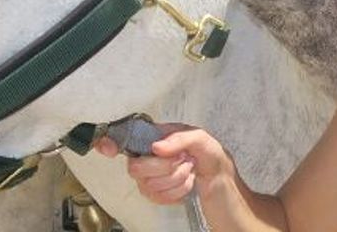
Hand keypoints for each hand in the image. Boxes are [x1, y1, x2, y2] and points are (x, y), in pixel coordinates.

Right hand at [95, 123, 231, 205]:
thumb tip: (155, 147)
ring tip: (192, 174)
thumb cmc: (221, 168)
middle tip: (187, 162)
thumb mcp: (208, 144)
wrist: (231, 201)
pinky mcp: (159, 195)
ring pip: (146, 184)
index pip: (131, 135)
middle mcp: (154, 155)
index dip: (112, 140)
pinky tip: (188, 188)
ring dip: (174, 181)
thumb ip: (182, 138)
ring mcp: (154, 177)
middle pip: (136, 165)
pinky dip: (174, 194)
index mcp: (163, 136)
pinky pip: (154, 197)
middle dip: (163, 167)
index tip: (105, 147)